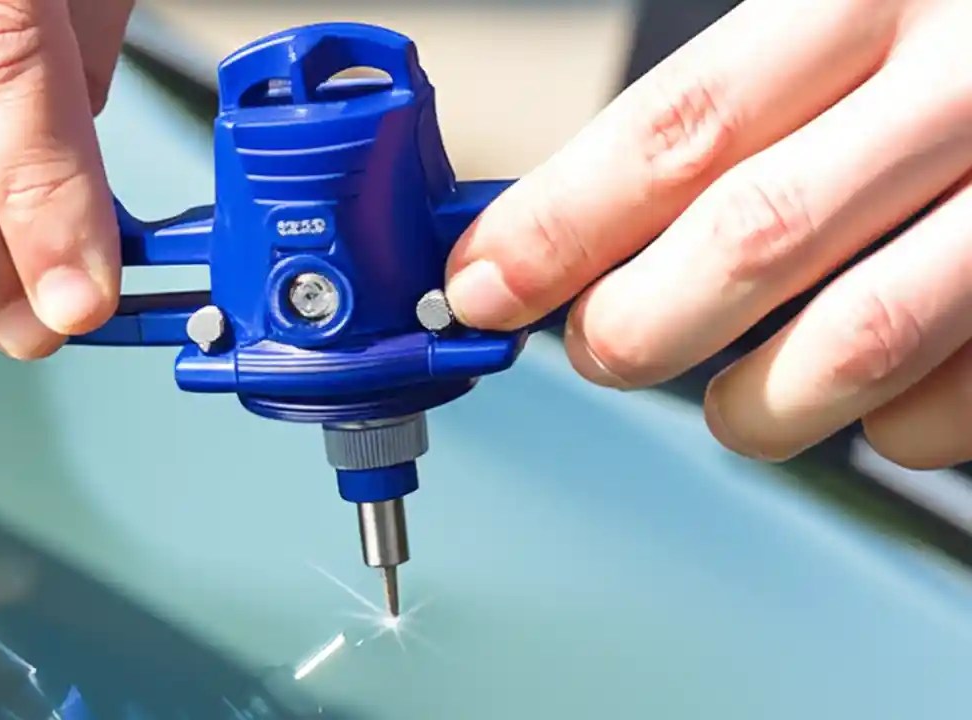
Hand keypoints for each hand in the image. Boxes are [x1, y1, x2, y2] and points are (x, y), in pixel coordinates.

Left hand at [445, 0, 971, 468]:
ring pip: (858, 342)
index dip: (560, 221)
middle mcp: (965, 87)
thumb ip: (724, 104)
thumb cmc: (952, 27)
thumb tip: (561, 222)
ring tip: (726, 401)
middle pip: (755, 236)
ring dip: (753, 403)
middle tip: (600, 347)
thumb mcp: (842, 13)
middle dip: (638, 324)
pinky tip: (868, 388)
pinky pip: (953, 404)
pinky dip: (886, 422)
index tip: (483, 282)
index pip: (680, 124)